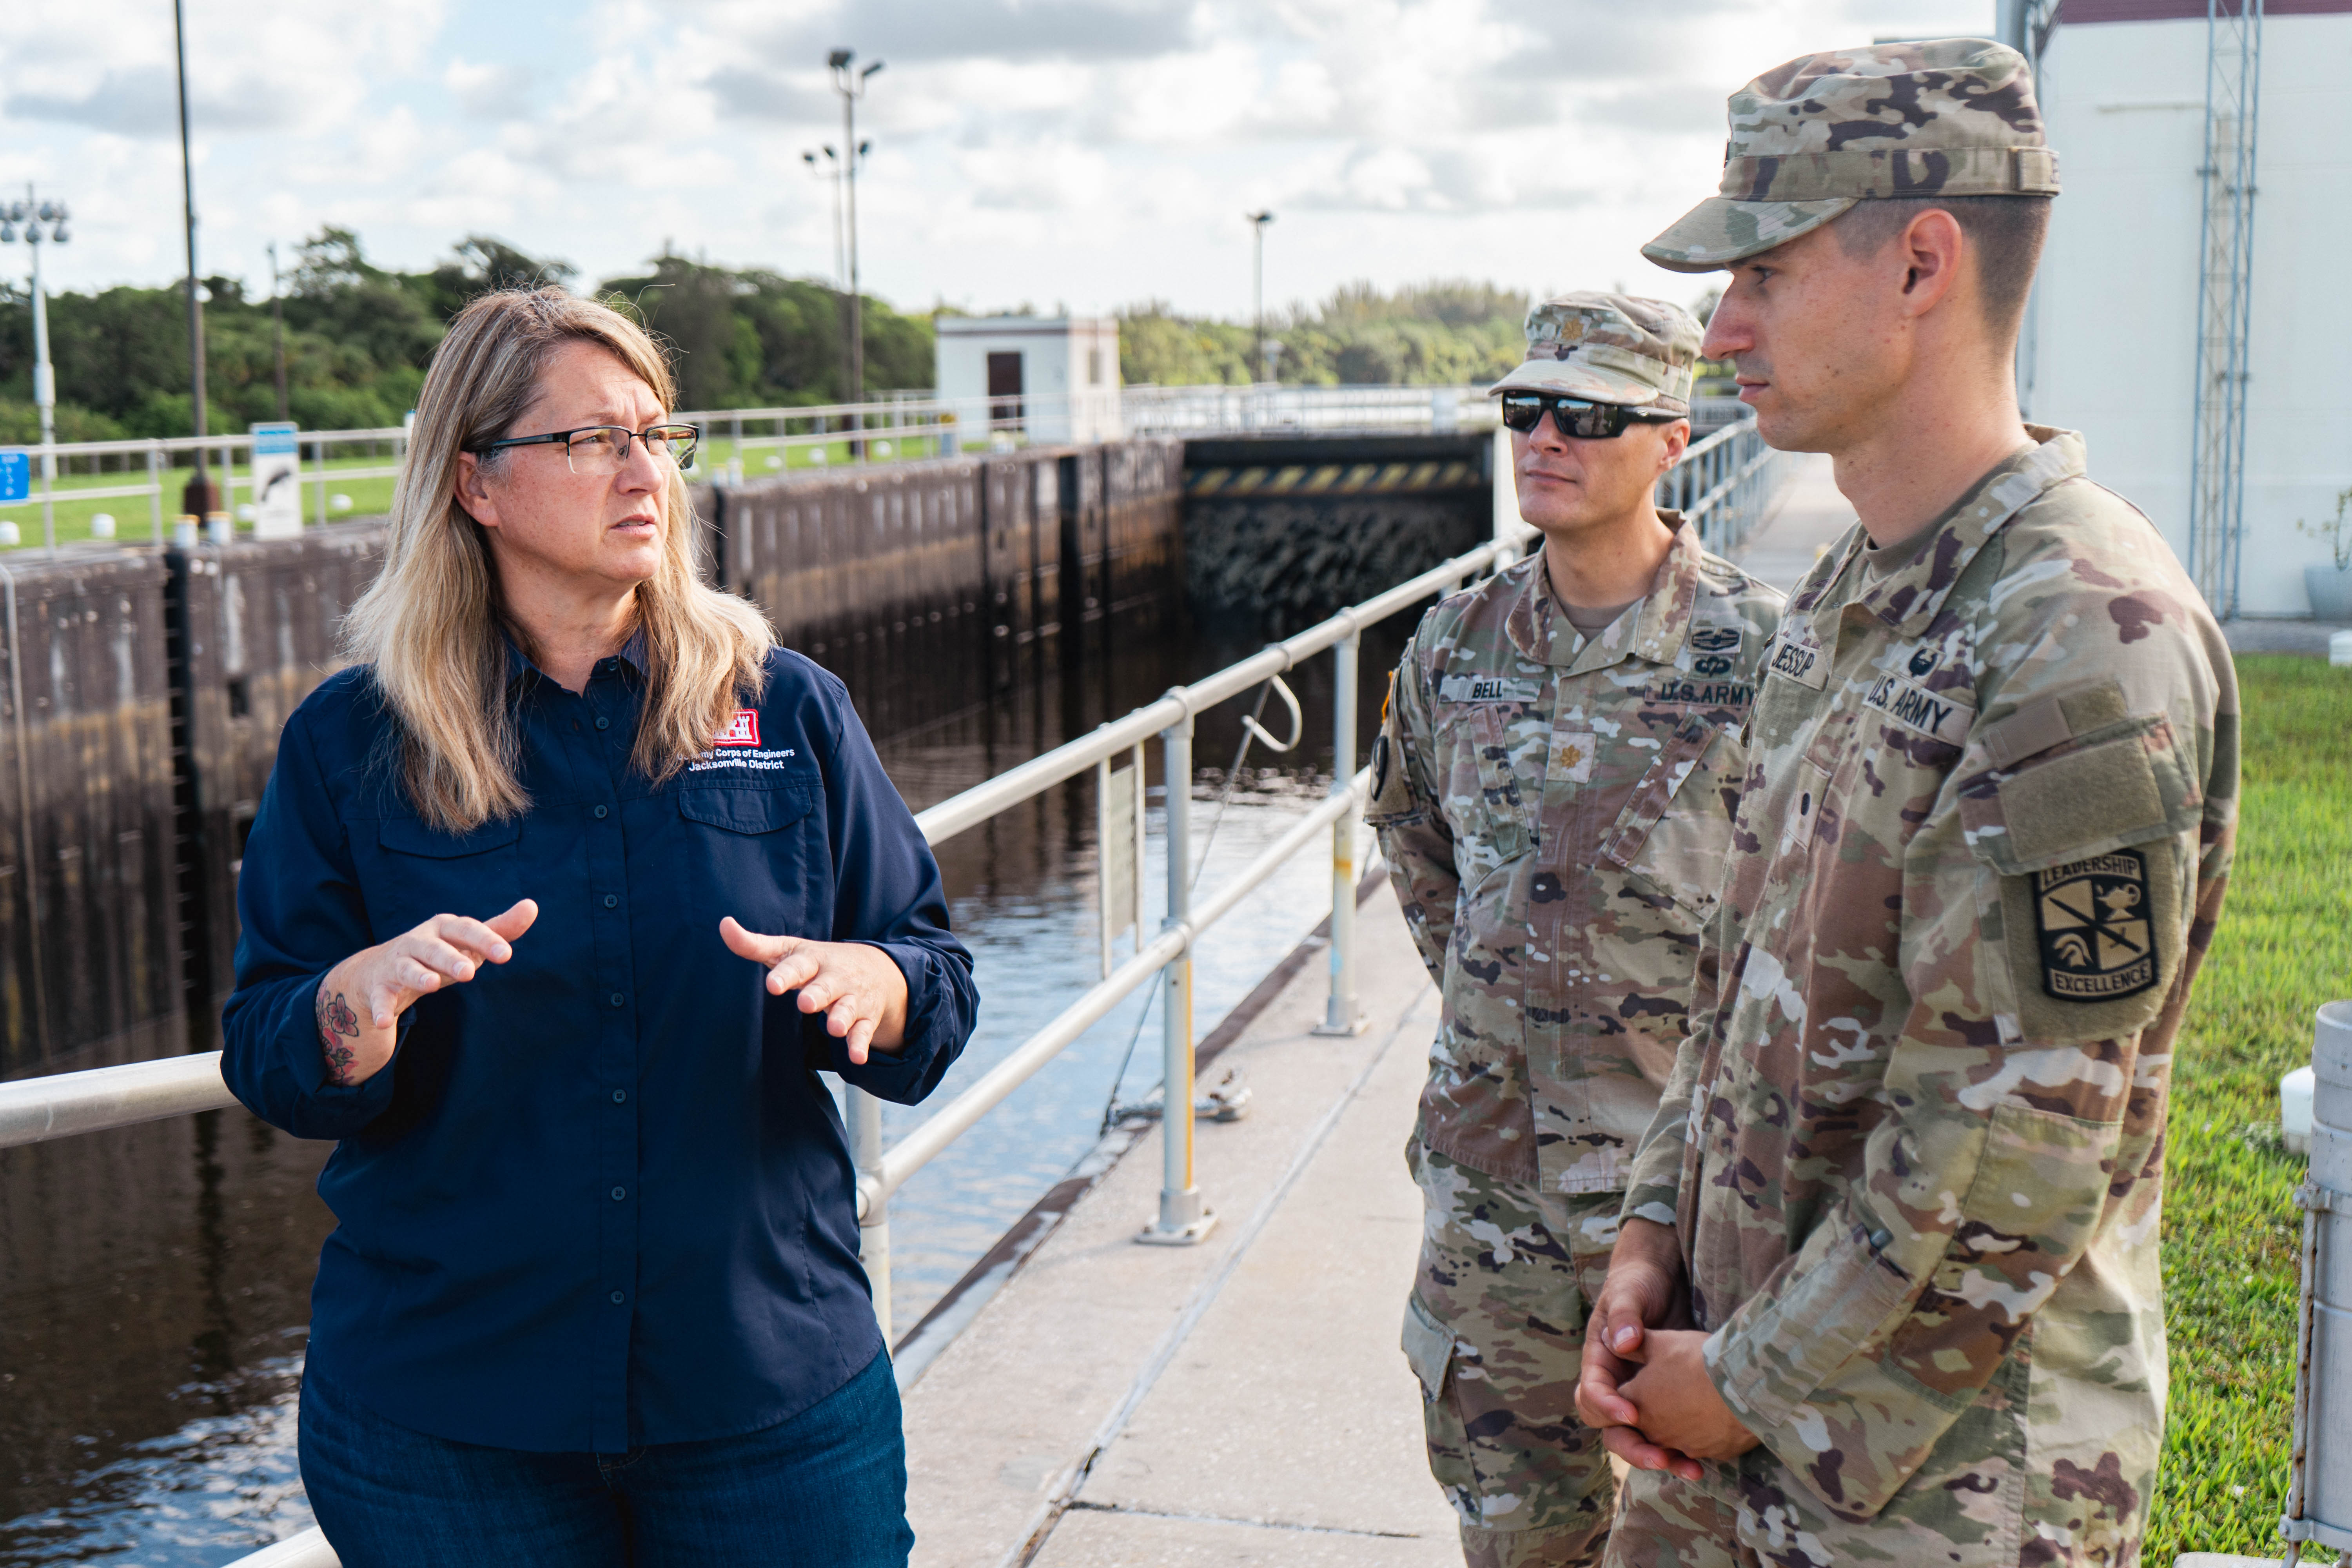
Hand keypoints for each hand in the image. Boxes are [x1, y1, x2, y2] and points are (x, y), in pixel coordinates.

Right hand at [316, 900, 538, 1086]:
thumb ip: (500, 928)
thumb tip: (532, 906)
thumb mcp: (467, 942)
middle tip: (470, 972)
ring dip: (419, 975)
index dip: (485, 939)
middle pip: (435, 948)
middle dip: (450, 958)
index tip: (505, 954)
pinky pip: (380, 997)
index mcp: (444, 928)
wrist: (380, 970)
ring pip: (407, 967)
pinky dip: (381, 1008)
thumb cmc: (437, 953)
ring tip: (432, 984)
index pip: (467, 930)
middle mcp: (419, 941)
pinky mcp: (380, 986)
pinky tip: (383, 1022)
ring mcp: (398, 963)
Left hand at [720, 918, 908, 1063]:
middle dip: (817, 994)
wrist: (878, 969)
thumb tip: (724, 924)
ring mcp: (853, 998)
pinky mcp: (866, 1018)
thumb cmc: (819, 963)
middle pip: (826, 986)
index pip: (798, 965)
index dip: (785, 974)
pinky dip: (861, 1045)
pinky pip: (864, 1032)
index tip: (772, 985)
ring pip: (848, 1008)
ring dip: (842, 1018)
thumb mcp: (790, 951)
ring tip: (834, 1029)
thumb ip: (755, 944)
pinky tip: (856, 1057)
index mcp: (813, 960)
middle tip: (806, 1003)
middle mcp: (835, 977)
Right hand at [1577, 1216, 1704, 1480]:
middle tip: (1660, 1458)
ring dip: (1661, 1456)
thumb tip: (1621, 1343)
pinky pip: (1668, 1432)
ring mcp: (1641, 1395)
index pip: (1592, 1393)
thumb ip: (1624, 1315)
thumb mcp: (1628, 1293)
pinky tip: (1704, 1460)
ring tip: (1689, 1469)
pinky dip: (1682, 1449)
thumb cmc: (1638, 1283)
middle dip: (1634, 1447)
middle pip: (1612, 1428)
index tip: (1632, 1415)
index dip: (1607, 1407)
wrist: (1663, 1278)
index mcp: (1599, 1362)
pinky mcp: (1667, 1400)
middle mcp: (1616, 1384)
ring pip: (1641, 1437)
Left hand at [1617, 1329, 1759, 1461]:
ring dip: (1677, 1427)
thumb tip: (1610, 1339)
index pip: (1616, 1402)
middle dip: (1651, 1411)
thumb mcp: (1662, 1343)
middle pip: (1642, 1425)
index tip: (1642, 1379)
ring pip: (1670, 1439)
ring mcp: (1681, 1445)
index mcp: (1635, 1402)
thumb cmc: (1697, 1360)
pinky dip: (1702, 1436)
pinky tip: (1715, 1419)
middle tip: (1671, 1394)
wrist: (1743, 1387)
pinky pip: (1699, 1448)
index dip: (1622, 1392)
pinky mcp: (1709, 1453)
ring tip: (1696, 1406)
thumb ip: (1634, 1345)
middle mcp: (1652, 1430)